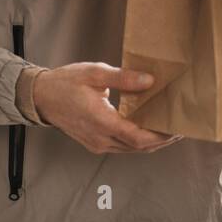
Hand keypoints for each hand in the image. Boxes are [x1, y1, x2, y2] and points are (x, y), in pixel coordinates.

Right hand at [31, 62, 183, 154]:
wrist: (41, 97)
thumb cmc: (65, 83)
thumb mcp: (95, 73)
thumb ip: (124, 78)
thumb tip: (150, 81)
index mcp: (101, 122)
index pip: (138, 138)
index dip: (161, 136)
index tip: (177, 128)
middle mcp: (100, 139)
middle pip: (139, 147)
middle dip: (162, 140)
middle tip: (181, 128)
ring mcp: (97, 143)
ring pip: (131, 149)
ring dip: (151, 142)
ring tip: (169, 128)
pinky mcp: (95, 143)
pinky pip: (122, 146)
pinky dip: (138, 140)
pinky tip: (147, 128)